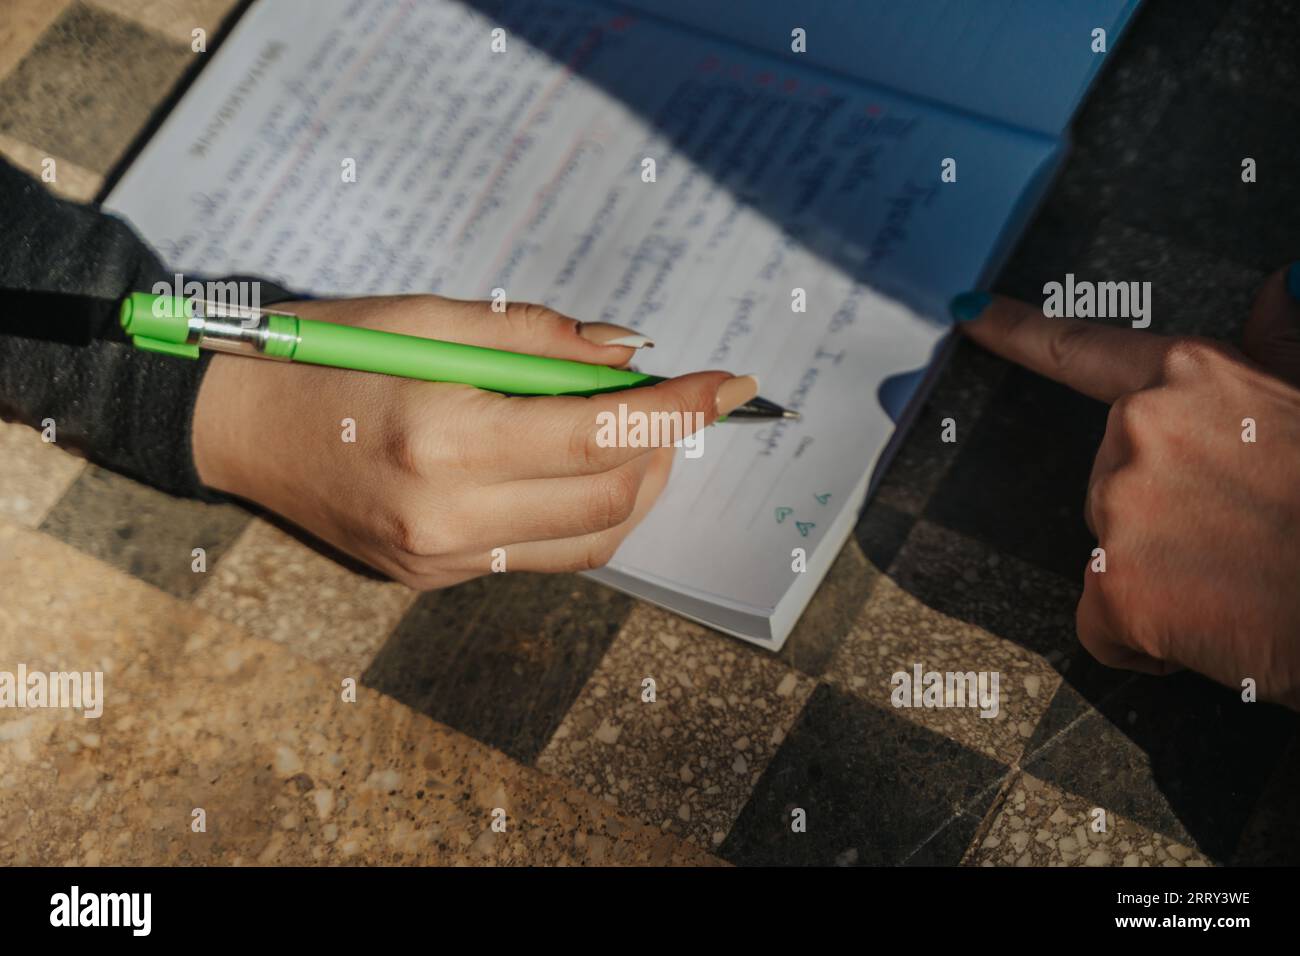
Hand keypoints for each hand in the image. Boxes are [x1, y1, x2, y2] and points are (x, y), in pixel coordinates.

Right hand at [191, 295, 754, 588]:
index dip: (678, 408)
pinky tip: (575, 468)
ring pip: (588, 542)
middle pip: (609, 498)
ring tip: (632, 433)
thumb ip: (538, 335)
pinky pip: (541, 555)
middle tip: (671, 401)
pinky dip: (580, 513)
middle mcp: (448, 518)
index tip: (731, 385)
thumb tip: (631, 354)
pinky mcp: (435, 577)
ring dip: (631, 486)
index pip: (601, 433)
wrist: (232, 426)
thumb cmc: (324, 353)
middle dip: (661, 447)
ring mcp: (442, 560)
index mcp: (443, 440)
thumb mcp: (427, 317)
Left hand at [956, 266, 1299, 707]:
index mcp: (1189, 378)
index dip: (1018, 330)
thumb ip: (1278, 351)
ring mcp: (1120, 506)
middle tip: (1241, 540)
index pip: (1082, 349)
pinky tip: (1209, 633)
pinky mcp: (1114, 587)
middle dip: (1162, 516)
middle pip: (1111, 479)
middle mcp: (1139, 429)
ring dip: (1159, 579)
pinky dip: (1142, 640)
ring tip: (1239, 586)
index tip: (965, 310)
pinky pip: (1100, 623)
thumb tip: (1277, 287)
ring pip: (1110, 552)